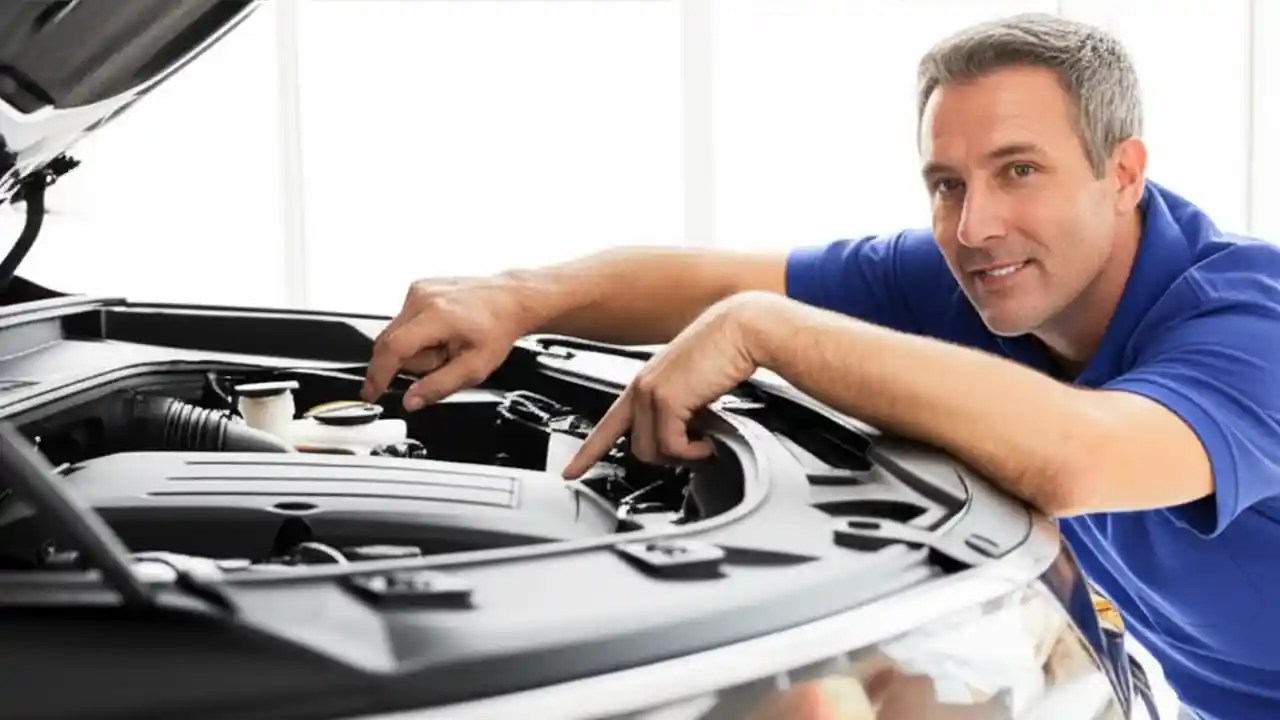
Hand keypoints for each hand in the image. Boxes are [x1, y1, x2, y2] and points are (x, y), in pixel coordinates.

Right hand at [362, 276, 537, 410]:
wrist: (509, 300)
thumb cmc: (497, 328)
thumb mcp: (474, 368)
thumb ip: (439, 387)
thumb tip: (411, 401)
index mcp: (438, 316)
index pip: (393, 348)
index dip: (379, 374)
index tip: (371, 392)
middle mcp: (423, 298)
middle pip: (390, 342)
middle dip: (409, 363)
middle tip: (440, 362)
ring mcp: (419, 290)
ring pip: (396, 333)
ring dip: (415, 348)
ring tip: (445, 345)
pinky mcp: (418, 288)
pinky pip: (403, 321)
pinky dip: (417, 333)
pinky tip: (441, 333)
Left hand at [561, 292, 775, 478]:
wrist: (744, 329)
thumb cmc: (729, 352)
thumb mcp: (696, 386)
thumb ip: (683, 411)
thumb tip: (689, 437)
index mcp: (646, 382)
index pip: (608, 424)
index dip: (587, 452)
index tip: (571, 472)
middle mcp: (641, 387)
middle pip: (638, 448)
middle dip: (669, 457)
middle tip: (699, 449)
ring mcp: (650, 393)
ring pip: (652, 451)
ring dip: (683, 455)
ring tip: (708, 442)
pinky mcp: (666, 399)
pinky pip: (673, 446)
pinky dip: (694, 452)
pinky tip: (710, 441)